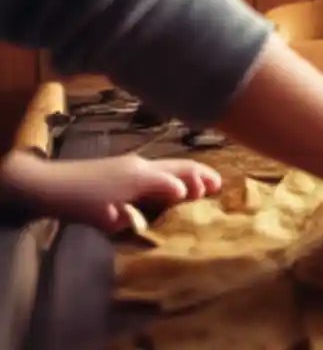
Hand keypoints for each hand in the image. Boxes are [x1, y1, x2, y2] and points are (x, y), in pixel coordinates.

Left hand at [0, 152, 219, 231]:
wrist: (48, 185)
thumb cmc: (80, 200)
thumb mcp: (110, 212)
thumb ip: (142, 205)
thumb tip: (173, 196)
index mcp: (142, 176)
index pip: (178, 178)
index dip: (196, 185)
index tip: (213, 193)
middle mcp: (142, 167)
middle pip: (179, 166)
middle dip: (200, 174)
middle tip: (219, 184)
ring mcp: (133, 166)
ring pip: (170, 166)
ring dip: (189, 174)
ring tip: (205, 183)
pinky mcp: (124, 170)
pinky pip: (158, 170)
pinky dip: (174, 176)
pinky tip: (175, 187)